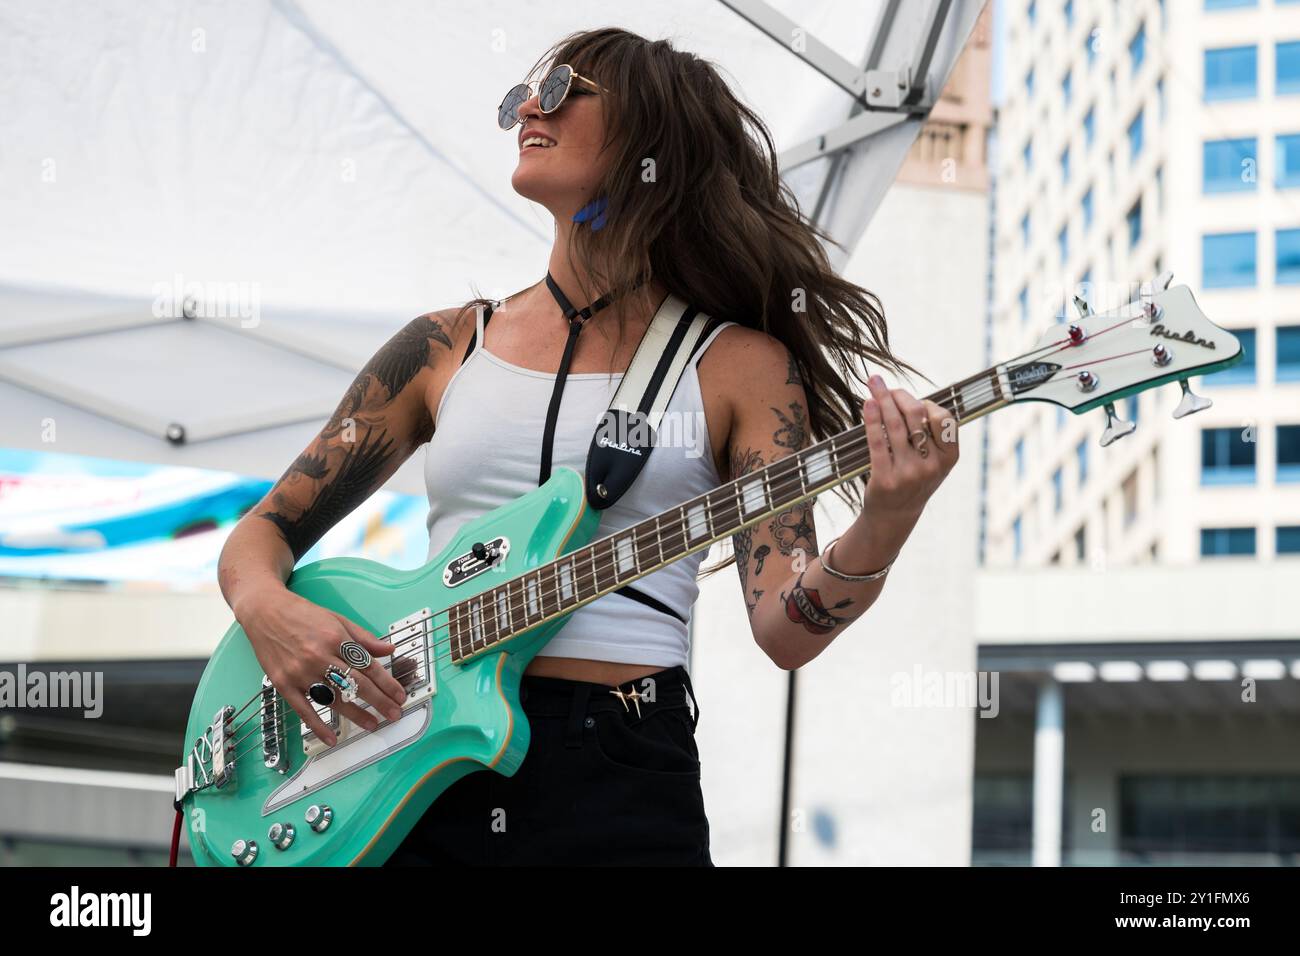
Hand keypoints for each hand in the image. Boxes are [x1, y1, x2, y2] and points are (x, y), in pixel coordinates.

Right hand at [235, 585, 406, 745]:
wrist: (265, 611)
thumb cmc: (302, 614)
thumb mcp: (337, 619)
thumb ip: (364, 638)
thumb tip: (389, 650)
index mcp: (335, 638)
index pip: (368, 666)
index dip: (387, 683)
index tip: (399, 695)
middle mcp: (319, 656)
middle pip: (355, 684)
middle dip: (379, 701)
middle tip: (394, 714)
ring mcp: (300, 672)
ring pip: (333, 699)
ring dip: (355, 714)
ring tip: (372, 724)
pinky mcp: (283, 683)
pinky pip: (304, 710)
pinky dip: (318, 726)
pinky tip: (332, 738)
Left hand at [859, 374, 959, 528]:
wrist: (895, 514)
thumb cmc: (914, 478)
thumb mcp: (934, 461)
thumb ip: (930, 433)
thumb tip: (907, 396)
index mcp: (949, 458)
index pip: (944, 418)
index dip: (927, 403)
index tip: (912, 400)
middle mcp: (932, 466)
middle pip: (916, 416)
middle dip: (899, 395)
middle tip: (885, 387)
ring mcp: (909, 473)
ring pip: (895, 425)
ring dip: (883, 398)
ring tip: (874, 383)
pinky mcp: (886, 478)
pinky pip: (877, 442)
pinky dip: (872, 419)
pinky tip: (869, 404)